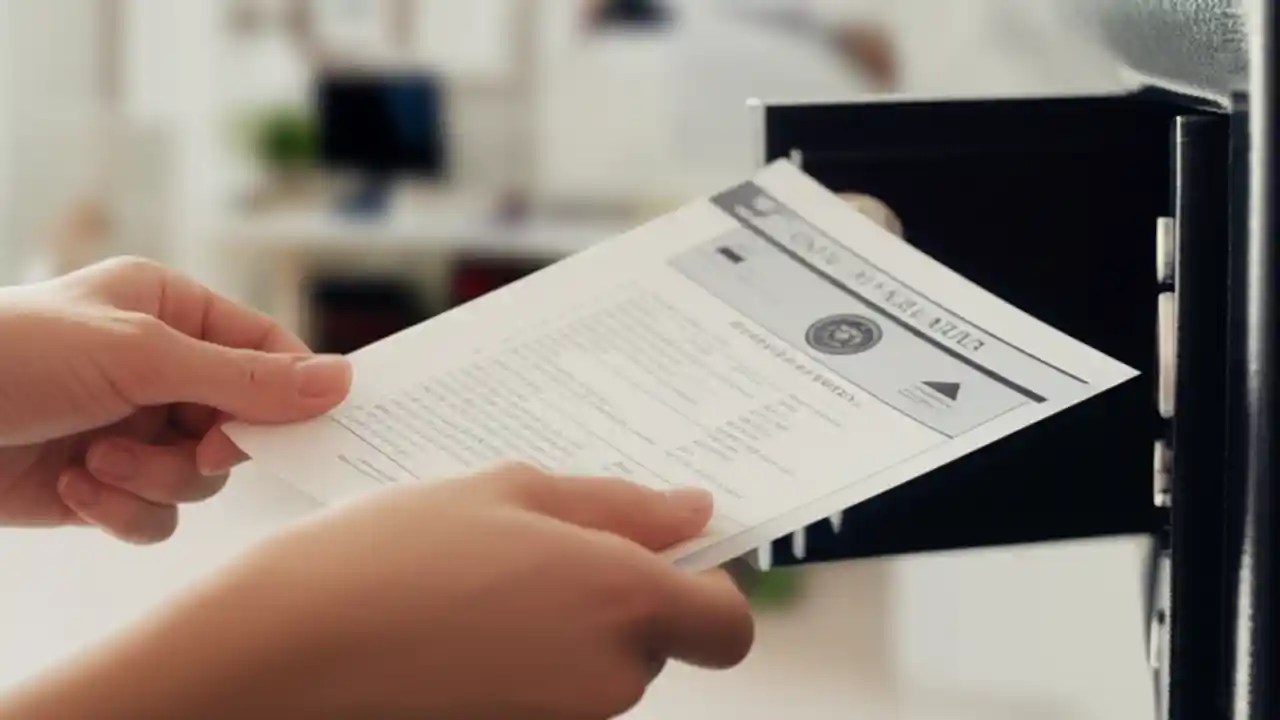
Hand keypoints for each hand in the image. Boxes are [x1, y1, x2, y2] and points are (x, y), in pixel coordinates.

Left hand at [0, 257, 350, 541]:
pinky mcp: (102, 482)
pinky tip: (73, 488)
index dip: (287, 393)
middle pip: (240, 425)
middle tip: (189, 449)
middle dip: (204, 448)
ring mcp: (132, 426)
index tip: (298, 429)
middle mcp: (159, 369)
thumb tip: (340, 382)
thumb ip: (245, 378)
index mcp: (172, 311)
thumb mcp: (142, 356)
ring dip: (153, 478)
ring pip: (199, 478)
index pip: (265, 351)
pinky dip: (121, 508)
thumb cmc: (12, 356)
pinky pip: (155, 514)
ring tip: (96, 461)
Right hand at [0, 465, 753, 718]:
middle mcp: (608, 677)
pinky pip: (553, 696)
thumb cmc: (387, 558)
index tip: (664, 559)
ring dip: (565, 630)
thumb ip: (621, 506)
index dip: (706, 589)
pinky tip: (462, 630)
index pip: (727, 625)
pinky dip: (526, 665)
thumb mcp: (509, 492)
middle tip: (535, 553)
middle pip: (657, 643)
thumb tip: (694, 515)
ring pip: (601, 671)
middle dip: (618, 601)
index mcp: (622, 600)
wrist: (281, 652)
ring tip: (481, 587)